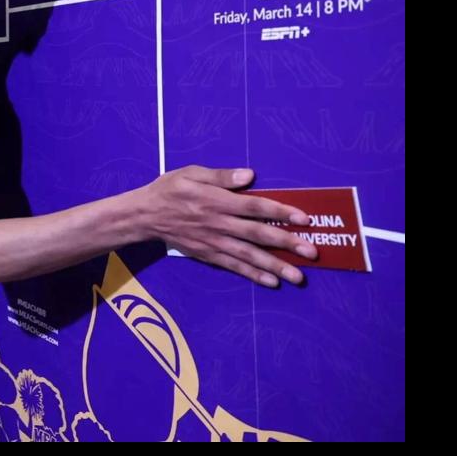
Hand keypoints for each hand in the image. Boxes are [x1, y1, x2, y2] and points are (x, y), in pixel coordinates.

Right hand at [137, 166, 317, 287]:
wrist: (144, 216)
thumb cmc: (170, 189)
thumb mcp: (192, 173)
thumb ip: (221, 176)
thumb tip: (249, 176)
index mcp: (217, 201)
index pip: (256, 207)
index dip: (281, 213)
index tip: (304, 219)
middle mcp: (219, 225)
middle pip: (258, 235)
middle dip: (287, 244)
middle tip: (312, 252)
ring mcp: (214, 243)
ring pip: (250, 256)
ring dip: (276, 267)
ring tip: (298, 277)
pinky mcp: (209, 255)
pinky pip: (234, 267)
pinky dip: (253, 275)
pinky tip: (272, 282)